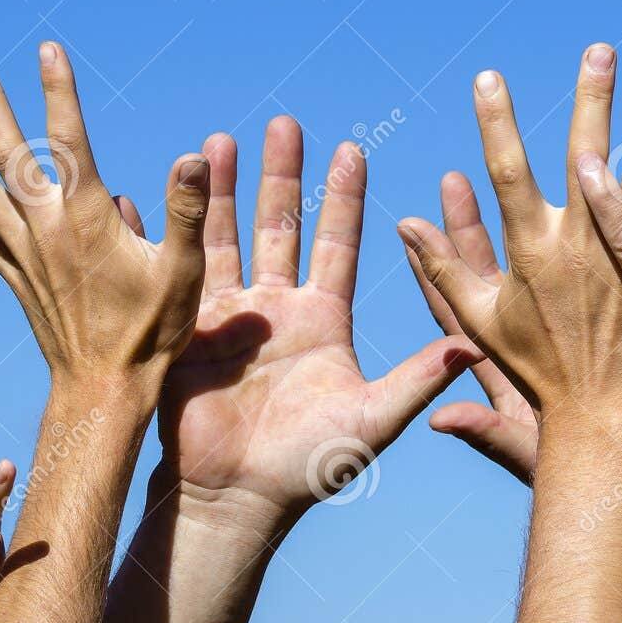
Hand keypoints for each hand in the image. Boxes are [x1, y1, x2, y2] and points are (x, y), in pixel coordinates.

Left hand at [0, 43, 209, 401]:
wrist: (104, 387)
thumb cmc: (151, 331)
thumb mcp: (183, 270)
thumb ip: (188, 211)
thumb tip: (194, 157)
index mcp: (85, 217)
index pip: (68, 137)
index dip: (57, 90)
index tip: (47, 48)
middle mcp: (44, 227)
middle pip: (8, 150)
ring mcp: (23, 252)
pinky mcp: (15, 276)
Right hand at [154, 117, 478, 522]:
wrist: (236, 500)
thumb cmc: (310, 467)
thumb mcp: (374, 418)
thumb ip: (420, 378)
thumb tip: (477, 345)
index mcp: (324, 320)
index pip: (338, 243)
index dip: (344, 197)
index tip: (353, 146)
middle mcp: (277, 310)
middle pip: (280, 226)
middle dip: (282, 175)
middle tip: (283, 122)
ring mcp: (228, 317)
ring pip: (224, 238)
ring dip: (217, 192)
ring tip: (213, 143)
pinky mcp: (184, 332)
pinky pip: (171, 273)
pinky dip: (158, 237)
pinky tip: (144, 197)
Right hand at [399, 47, 621, 438]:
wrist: (600, 416)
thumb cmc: (536, 369)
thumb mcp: (480, 321)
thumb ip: (443, 267)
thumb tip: (403, 222)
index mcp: (532, 251)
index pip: (507, 172)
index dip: (494, 123)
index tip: (487, 76)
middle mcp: (582, 246)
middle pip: (589, 157)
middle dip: (591, 99)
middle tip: (600, 50)